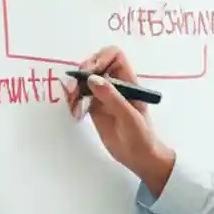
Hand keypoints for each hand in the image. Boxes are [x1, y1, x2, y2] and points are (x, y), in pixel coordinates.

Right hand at [63, 46, 174, 194]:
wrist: (139, 157)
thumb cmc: (141, 136)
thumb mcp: (128, 116)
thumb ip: (112, 97)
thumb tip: (92, 79)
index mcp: (128, 81)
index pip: (114, 56)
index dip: (101, 58)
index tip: (90, 71)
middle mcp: (115, 85)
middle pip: (94, 65)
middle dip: (82, 73)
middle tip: (73, 88)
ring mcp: (103, 96)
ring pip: (84, 81)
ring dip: (74, 88)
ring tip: (72, 102)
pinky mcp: (94, 108)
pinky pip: (79, 97)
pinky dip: (73, 101)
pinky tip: (76, 113)